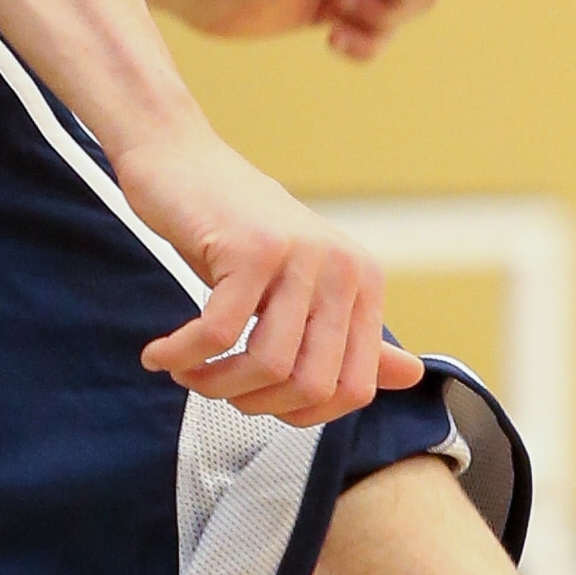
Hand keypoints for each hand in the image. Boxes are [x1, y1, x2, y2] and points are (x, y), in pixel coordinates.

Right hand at [113, 115, 423, 422]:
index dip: (301, 414)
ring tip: (186, 371)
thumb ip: (351, 336)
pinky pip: (218, 334)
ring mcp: (300, 255)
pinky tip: (161, 355)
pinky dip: (182, 355)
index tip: (257, 400)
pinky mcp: (251, 248)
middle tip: (212, 387)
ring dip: (214, 384)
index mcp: (364, 284)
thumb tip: (414, 375)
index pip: (354, 389)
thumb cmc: (234, 231)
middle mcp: (343, 268)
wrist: (181, 160)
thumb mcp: (298, 286)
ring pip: (267, 365)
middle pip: (311, 385)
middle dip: (254, 403)